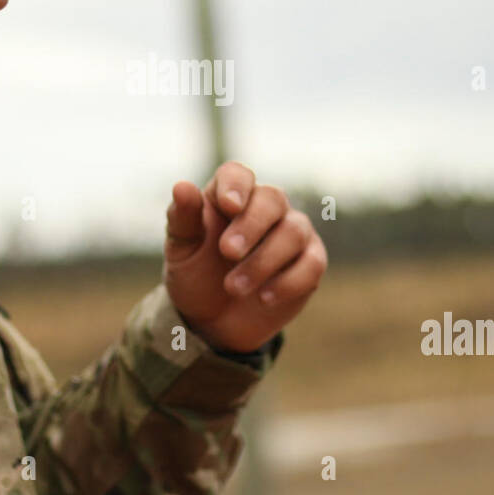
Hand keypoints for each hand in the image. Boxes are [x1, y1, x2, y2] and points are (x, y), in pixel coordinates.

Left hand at [163, 161, 326, 353]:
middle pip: (272, 199)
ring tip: (233, 287)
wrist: (212, 319)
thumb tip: (182, 187)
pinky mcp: (310, 262)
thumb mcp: (181, 249)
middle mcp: (266, 207)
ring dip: (263, 261)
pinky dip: (287, 282)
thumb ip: (182, 218)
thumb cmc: (196, 273)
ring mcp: (292, 232)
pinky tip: (263, 298)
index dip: (236, 186)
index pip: (238, 175)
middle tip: (227, 252)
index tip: (228, 206)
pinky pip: (312, 264)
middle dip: (250, 226)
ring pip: (293, 231)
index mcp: (230, 195)